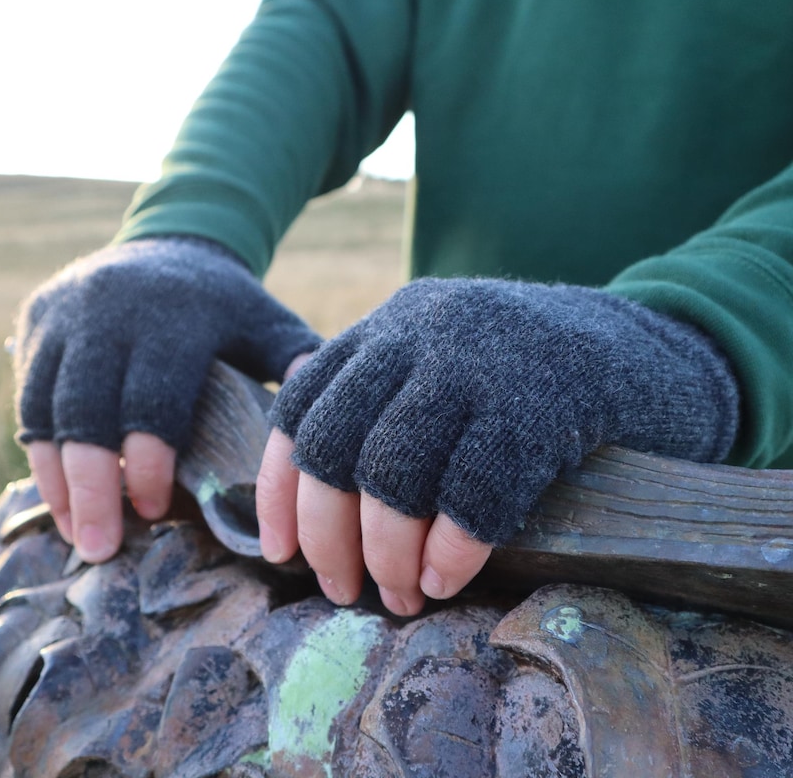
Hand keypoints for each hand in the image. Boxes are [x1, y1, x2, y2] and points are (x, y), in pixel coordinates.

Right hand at [14, 237, 321, 561]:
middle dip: (92, 484)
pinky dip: (39, 449)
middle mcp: (112, 308)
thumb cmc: (227, 304)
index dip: (149, 459)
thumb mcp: (268, 324)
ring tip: (76, 532)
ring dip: (57, 477)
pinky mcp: (39, 320)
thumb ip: (297, 364)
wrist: (172, 243)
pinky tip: (58, 492)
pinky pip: (27, 394)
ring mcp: (67, 312)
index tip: (155, 510)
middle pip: (88, 407)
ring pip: (46, 406)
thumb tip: (329, 424)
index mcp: (178, 315)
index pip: (155, 396)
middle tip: (101, 548)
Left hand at [257, 278, 738, 613]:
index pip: (301, 406)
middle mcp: (423, 332)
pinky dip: (453, 548)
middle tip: (345, 590)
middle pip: (335, 444)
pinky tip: (448, 578)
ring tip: (403, 596)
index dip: (279, 488)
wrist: (643, 348)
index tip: (281, 553)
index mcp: (389, 326)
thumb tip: (314, 510)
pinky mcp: (543, 400)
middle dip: (329, 533)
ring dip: (389, 552)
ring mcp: (482, 361)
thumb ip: (385, 410)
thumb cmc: (529, 382)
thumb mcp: (445, 371)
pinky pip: (476, 490)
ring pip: (395, 472)